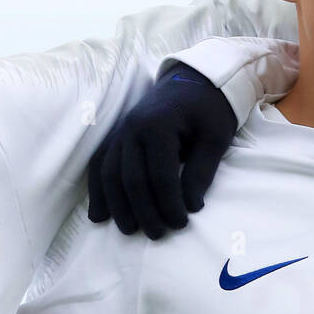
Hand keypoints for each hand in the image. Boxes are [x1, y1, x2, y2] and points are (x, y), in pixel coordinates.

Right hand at [87, 63, 238, 238]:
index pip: (160, 176)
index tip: (181, 224)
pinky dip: (98, 190)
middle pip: (131, 179)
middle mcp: (132, 128)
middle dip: (144, 211)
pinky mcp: (117, 136)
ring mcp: (121, 132)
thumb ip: (202, 171)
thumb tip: (191, 206)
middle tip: (158, 235)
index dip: (169, 204)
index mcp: (158, 126)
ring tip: (129, 230)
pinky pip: (100, 165)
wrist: (196, 79)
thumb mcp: (215, 138)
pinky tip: (99, 214)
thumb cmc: (210, 109)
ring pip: (110, 174)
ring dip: (118, 206)